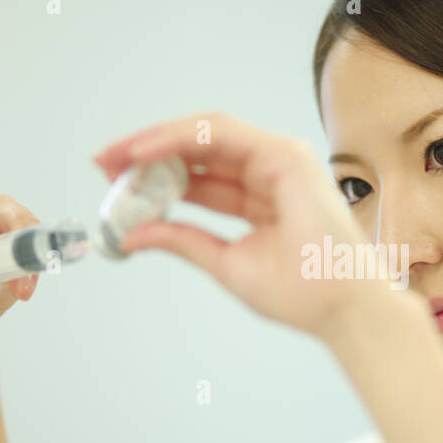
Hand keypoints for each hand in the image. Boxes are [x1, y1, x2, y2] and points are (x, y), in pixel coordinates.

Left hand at [92, 111, 398, 338]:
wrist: (340, 308)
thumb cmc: (300, 292)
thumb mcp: (226, 262)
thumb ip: (184, 240)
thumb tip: (134, 233)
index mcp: (261, 195)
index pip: (199, 176)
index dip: (155, 176)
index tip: (114, 185)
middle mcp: (270, 170)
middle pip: (197, 150)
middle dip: (147, 154)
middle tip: (103, 164)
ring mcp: (278, 158)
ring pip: (203, 134)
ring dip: (155, 142)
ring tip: (115, 157)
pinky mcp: (283, 154)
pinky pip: (218, 133)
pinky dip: (177, 138)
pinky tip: (143, 153)